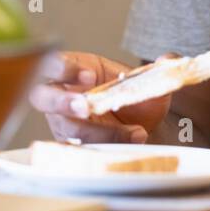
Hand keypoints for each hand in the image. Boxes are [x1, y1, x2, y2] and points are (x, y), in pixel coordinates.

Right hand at [30, 50, 174, 143]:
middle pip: (42, 98)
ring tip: (135, 133)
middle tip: (85, 108)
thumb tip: (167, 60)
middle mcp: (62, 95)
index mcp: (75, 68)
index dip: (65, 68)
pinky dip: (106, 148)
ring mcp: (64, 123)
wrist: (145, 127)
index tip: (90, 77)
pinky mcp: (74, 147)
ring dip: (95, 133)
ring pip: (65, 130)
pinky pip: (79, 151)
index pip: (54, 63)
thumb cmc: (135, 96)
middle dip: (61, 102)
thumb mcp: (149, 81)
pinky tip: (130, 145)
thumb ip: (157, 70)